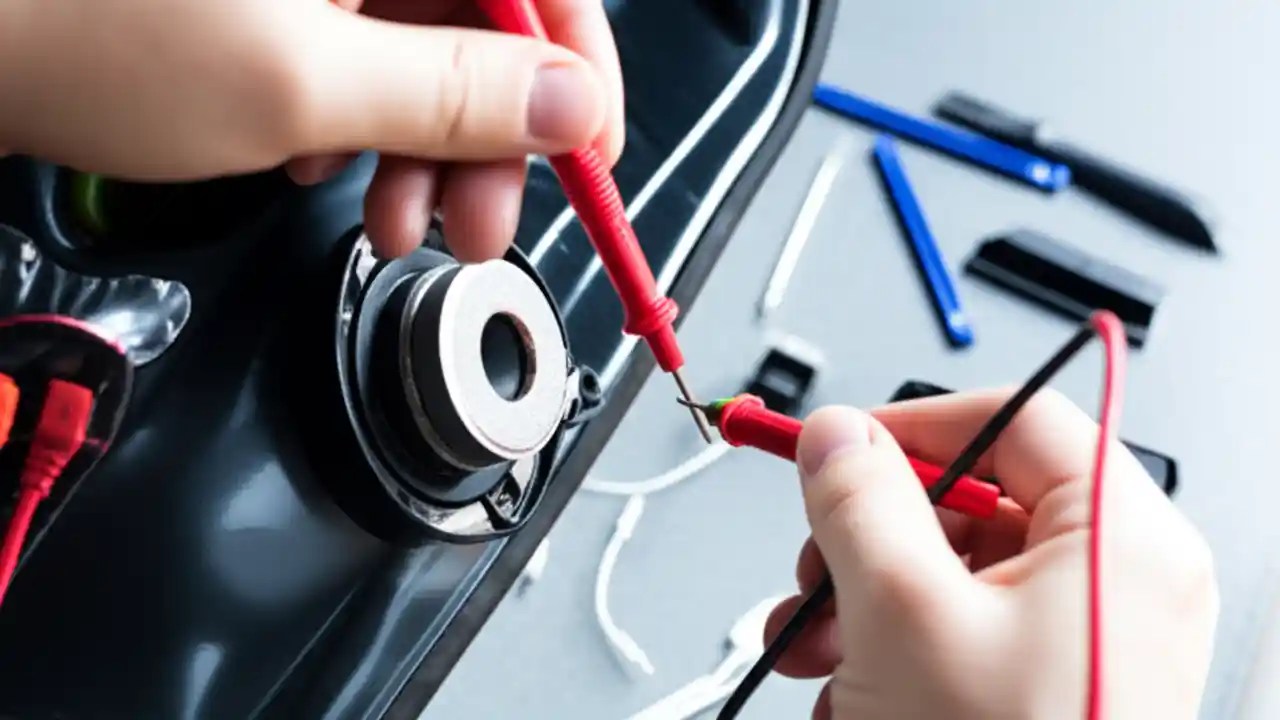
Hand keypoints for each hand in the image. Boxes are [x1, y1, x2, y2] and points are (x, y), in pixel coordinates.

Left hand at [0, 0, 622, 259]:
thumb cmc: (81, 29)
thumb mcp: (298, 83)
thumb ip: (456, 95)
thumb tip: (573, 109)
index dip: (579, 65)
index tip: (589, 155)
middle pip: (482, 15)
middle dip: (487, 135)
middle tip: (478, 227)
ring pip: (420, 46)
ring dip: (419, 148)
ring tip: (392, 226)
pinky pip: (355, 50)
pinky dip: (355, 122)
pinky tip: (315, 164)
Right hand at [767, 389, 1217, 719]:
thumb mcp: (900, 611)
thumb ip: (858, 499)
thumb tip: (835, 435)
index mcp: (1120, 537)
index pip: (1011, 418)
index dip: (910, 424)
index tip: (835, 448)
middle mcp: (1117, 581)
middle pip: (969, 500)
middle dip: (867, 539)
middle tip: (814, 572)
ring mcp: (1082, 639)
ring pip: (948, 573)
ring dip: (861, 604)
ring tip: (815, 651)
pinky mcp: (1046, 685)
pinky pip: (956, 632)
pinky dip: (891, 652)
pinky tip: (853, 696)